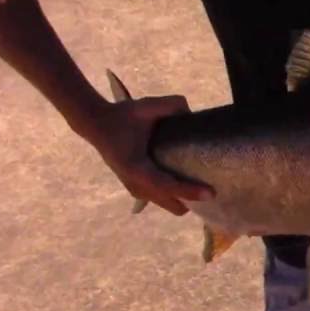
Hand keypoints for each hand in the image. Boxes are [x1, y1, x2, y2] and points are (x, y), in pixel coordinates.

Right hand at [74, 94, 213, 215]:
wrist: (97, 124)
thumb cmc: (122, 116)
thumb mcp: (145, 106)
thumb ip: (169, 105)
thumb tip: (191, 112)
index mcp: (136, 168)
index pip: (167, 185)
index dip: (189, 190)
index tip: (211, 193)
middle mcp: (136, 184)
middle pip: (173, 205)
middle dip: (192, 200)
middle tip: (212, 187)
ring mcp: (135, 190)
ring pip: (169, 205)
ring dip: (185, 199)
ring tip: (203, 185)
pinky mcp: (137, 189)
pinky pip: (163, 199)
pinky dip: (176, 195)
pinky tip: (188, 182)